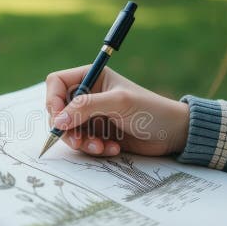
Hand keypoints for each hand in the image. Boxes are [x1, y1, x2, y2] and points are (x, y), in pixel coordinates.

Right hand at [45, 66, 188, 156]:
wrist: (173, 133)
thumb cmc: (150, 110)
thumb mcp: (118, 103)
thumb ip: (86, 107)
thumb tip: (58, 120)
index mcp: (91, 76)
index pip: (56, 83)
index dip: (53, 100)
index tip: (59, 119)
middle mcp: (88, 95)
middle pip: (58, 110)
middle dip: (66, 128)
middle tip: (78, 141)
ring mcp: (92, 115)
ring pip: (68, 130)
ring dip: (81, 142)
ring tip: (100, 147)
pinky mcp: (98, 133)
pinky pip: (83, 143)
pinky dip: (93, 148)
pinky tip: (112, 149)